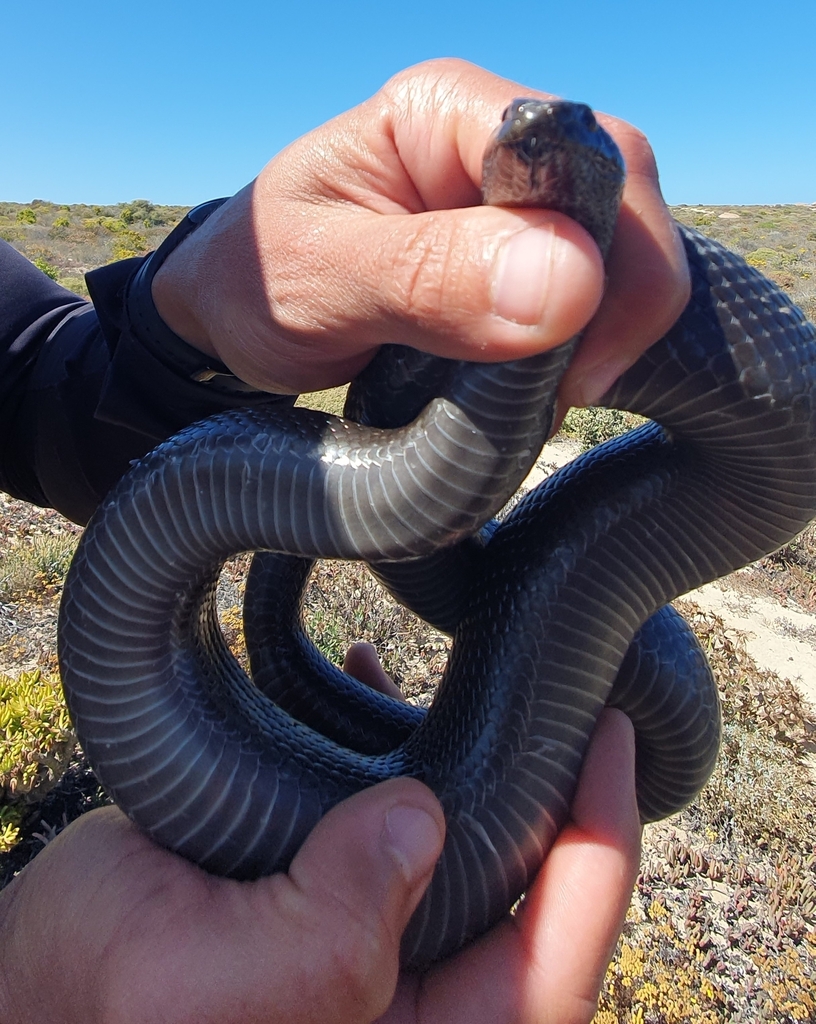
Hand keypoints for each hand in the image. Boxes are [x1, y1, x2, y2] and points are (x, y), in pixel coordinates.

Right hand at [0, 660, 638, 1023]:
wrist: (28, 979)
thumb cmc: (84, 1008)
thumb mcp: (189, 990)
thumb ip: (318, 946)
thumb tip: (415, 826)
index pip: (554, 966)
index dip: (601, 850)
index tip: (610, 737)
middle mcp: (405, 997)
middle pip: (529, 898)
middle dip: (559, 792)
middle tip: (573, 689)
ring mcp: (369, 939)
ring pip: (466, 845)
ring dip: (480, 759)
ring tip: (495, 678)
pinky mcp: (330, 889)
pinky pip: (393, 818)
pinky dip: (393, 745)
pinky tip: (371, 681)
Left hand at [151, 58, 688, 410]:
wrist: (236, 319)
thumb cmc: (259, 282)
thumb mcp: (323, 281)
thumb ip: (430, 277)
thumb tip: (570, 282)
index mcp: (444, 112)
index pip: (582, 152)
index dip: (611, 253)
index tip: (576, 362)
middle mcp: (494, 147)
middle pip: (621, 201)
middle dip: (619, 303)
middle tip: (566, 389)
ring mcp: (512, 208)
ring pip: (617, 257)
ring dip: (602, 335)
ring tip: (545, 397)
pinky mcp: (518, 265)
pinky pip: (588, 301)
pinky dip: (581, 352)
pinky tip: (542, 390)